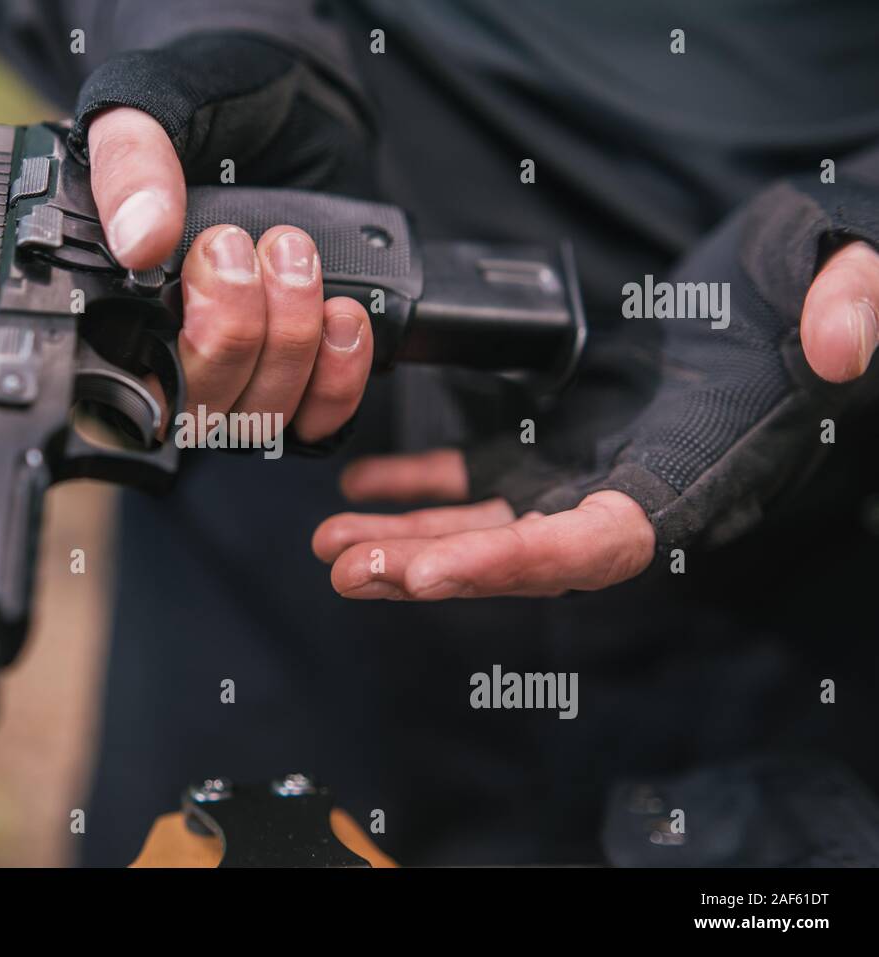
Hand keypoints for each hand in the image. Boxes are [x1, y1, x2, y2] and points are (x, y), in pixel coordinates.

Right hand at [87, 106, 373, 441]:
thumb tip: (136, 242)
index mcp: (111, 305)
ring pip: (259, 417)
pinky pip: (320, 420)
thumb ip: (131, 162)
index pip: (119, 387)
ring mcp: (241, 371)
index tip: (196, 264)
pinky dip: (337, 376)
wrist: (296, 98)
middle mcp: (172, 353)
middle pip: (197, 409)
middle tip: (243, 247)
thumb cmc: (211, 104)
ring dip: (289, 341)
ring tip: (295, 255)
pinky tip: (342, 315)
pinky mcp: (305, 373)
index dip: (159, 356)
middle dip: (231, 333)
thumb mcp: (151, 103)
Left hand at [313, 225, 878, 601]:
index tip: (428, 572)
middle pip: (519, 557)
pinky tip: (359, 486)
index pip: (596, 545)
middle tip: (345, 569)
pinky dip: (419, 484)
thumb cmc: (813, 291)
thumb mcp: (855, 272)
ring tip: (330, 545)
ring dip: (409, 538)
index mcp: (692, 475)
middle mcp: (630, 494)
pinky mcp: (557, 447)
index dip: (511, 565)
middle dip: (433, 568)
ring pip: (488, 526)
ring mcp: (586, 476)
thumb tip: (839, 342)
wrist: (779, 295)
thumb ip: (855, 304)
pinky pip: (479, 477)